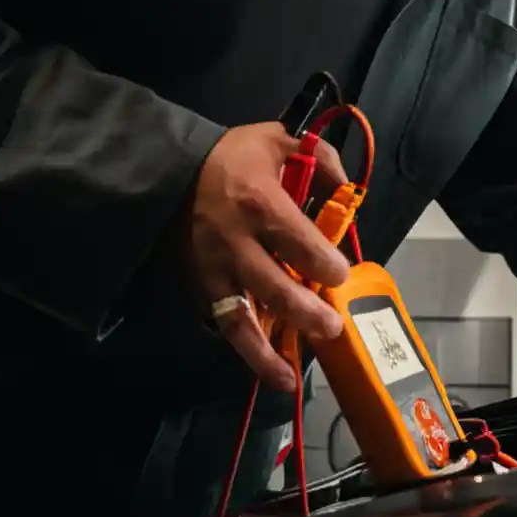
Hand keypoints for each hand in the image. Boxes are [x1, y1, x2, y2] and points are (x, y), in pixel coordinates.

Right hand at [188, 122, 350, 391]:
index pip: (299, 243)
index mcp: (260, 203)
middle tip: (332, 328)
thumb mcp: (277, 140)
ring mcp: (213, 268)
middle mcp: (235, 242)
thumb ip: (322, 160)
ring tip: (291, 377)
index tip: (340, 275)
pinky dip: (245, 349)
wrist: (167, 169)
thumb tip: (349, 189)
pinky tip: (269, 367)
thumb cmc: (230, 156)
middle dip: (306, 313)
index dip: (325, 265)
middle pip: (274, 288)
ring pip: (240, 319)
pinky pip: (224, 322)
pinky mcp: (198, 284)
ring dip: (266, 352)